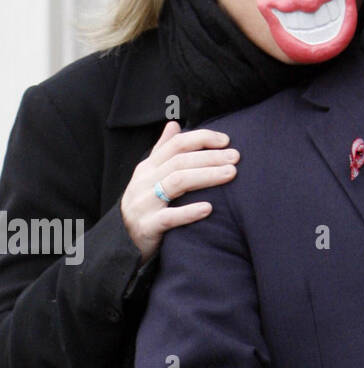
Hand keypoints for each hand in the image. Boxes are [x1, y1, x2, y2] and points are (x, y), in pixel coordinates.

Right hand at [120, 121, 238, 262]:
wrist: (123, 243)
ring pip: (177, 183)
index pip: (176, 145)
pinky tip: (209, 208)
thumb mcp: (149, 177)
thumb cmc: (145, 207)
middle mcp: (144, 182)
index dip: (201, 139)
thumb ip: (161, 151)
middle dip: (210, 157)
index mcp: (148, 168)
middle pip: (180, 162)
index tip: (227, 140)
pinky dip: (189, 212)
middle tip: (236, 157)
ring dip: (206, 176)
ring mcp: (144, 204)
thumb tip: (174, 124)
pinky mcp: (147, 227)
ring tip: (230, 174)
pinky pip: (169, 218)